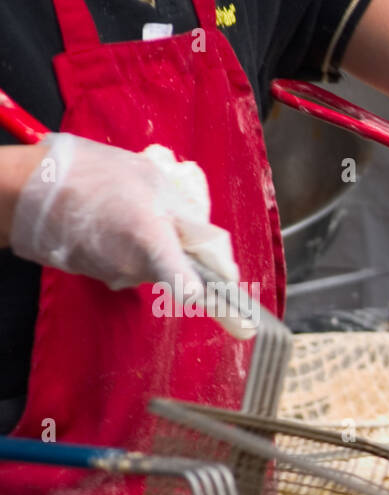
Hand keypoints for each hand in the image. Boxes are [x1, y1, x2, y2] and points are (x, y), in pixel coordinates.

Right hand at [9, 133, 243, 328]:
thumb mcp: (151, 180)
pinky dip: (129, 246)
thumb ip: (185, 214)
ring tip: (132, 210)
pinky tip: (112, 218)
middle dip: (182, 250)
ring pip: (153, 267)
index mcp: (154, 246)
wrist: (26, 189)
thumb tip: (207, 239)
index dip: (217, 295)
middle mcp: (136, 269)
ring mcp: (115, 275)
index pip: (192, 290)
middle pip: (179, 272)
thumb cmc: (91, 174)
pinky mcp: (98, 274)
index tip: (233, 298)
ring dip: (153, 245)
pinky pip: (128, 263)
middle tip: (170, 217)